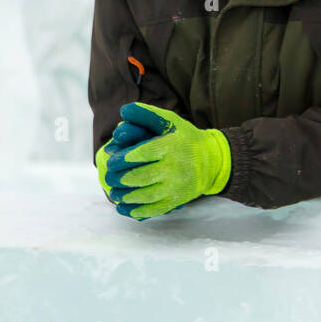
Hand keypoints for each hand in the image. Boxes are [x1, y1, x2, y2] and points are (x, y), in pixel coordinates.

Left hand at [103, 103, 230, 219]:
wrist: (212, 161)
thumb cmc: (185, 139)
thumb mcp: (169, 121)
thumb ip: (146, 114)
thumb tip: (123, 110)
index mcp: (171, 146)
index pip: (142, 154)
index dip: (123, 158)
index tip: (111, 161)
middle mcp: (174, 168)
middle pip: (141, 176)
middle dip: (120, 178)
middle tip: (108, 178)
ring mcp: (176, 186)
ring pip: (146, 195)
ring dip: (125, 196)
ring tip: (114, 193)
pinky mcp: (177, 200)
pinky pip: (154, 209)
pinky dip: (137, 211)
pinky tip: (123, 209)